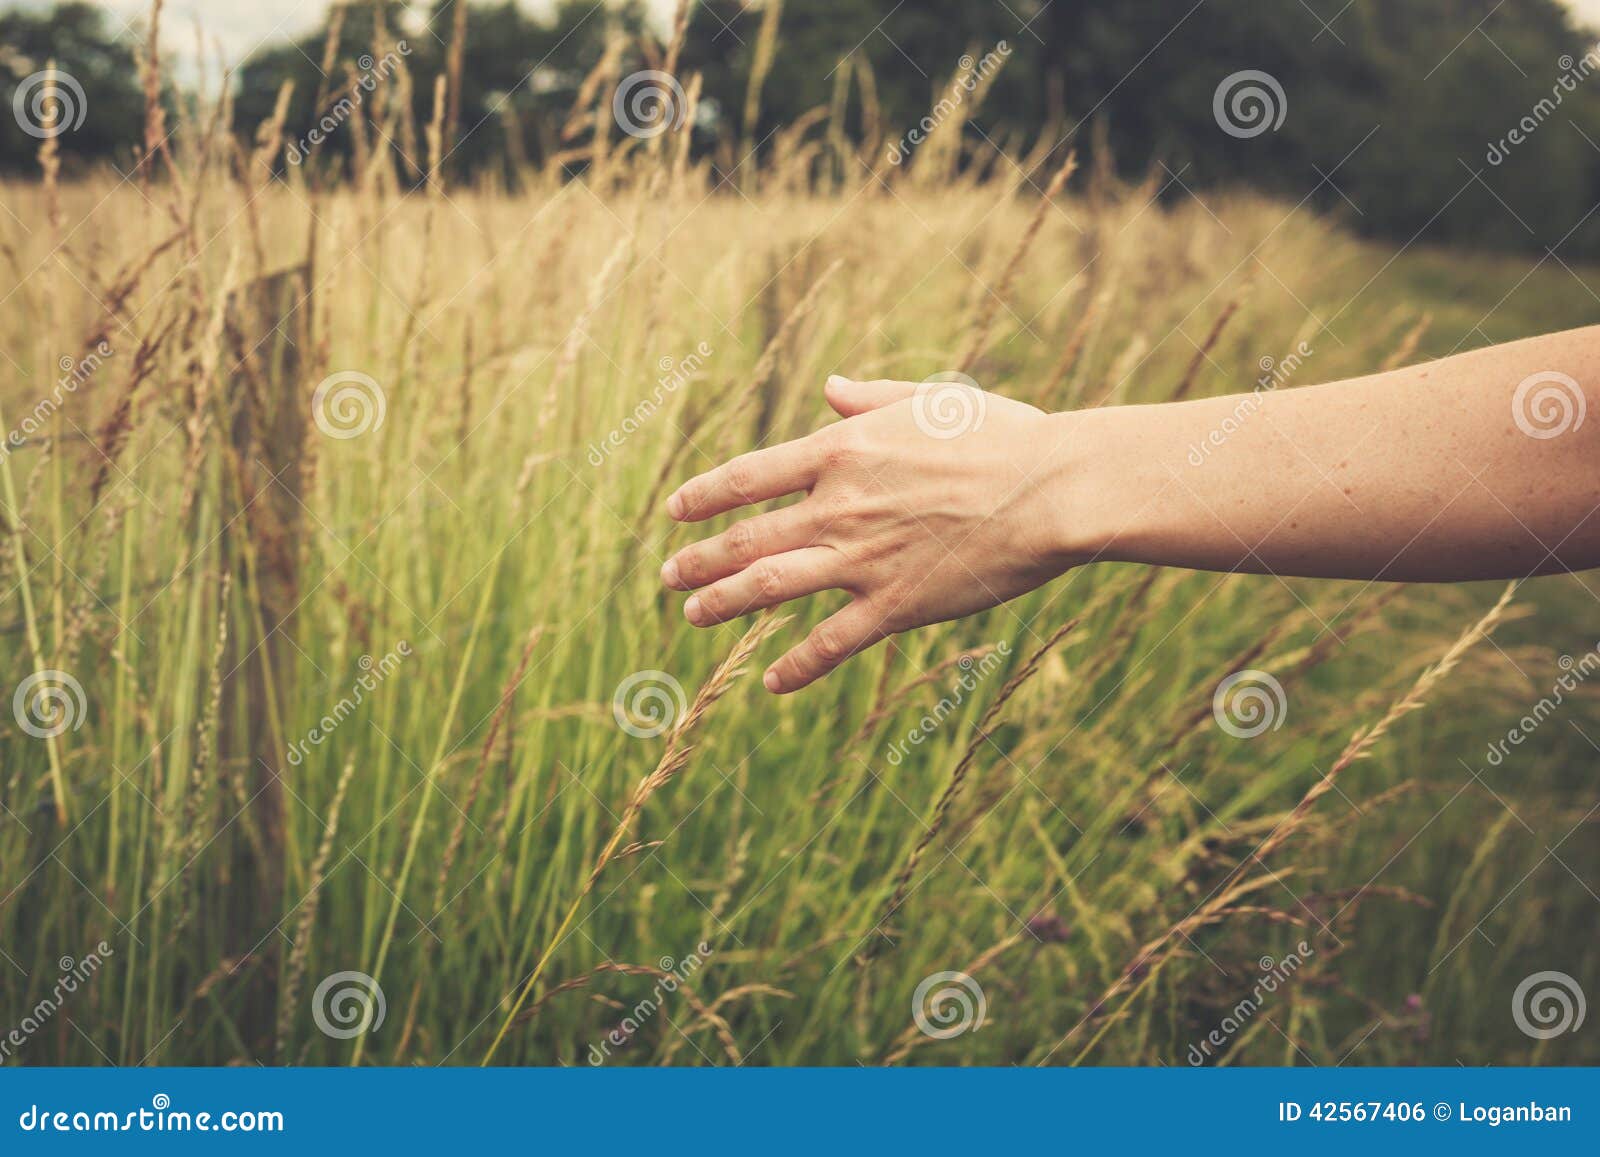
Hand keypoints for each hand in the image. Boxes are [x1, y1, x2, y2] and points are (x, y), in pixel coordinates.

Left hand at [661, 375, 1079, 692]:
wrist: (1052, 490)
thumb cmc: (1002, 437)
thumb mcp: (929, 401)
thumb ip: (870, 399)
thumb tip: (829, 387)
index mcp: (842, 450)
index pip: (748, 477)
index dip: (703, 496)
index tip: (675, 510)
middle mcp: (838, 505)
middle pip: (745, 538)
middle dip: (698, 560)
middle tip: (669, 575)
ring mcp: (862, 559)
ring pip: (769, 587)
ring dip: (722, 605)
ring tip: (692, 616)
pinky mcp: (895, 605)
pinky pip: (830, 643)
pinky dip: (795, 667)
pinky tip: (771, 683)